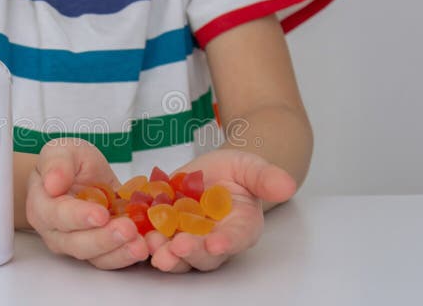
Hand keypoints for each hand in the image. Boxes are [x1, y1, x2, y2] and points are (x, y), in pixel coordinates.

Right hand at [26, 138, 149, 268]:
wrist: (80, 176)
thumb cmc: (68, 163)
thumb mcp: (62, 150)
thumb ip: (57, 163)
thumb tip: (52, 182)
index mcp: (43, 206)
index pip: (58, 216)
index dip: (79, 217)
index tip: (101, 214)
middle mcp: (58, 232)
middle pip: (78, 243)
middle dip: (104, 239)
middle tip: (128, 230)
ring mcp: (79, 244)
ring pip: (96, 256)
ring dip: (120, 252)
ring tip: (140, 245)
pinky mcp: (101, 250)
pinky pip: (113, 259)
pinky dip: (130, 256)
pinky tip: (146, 246)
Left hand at [146, 149, 296, 271]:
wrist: (213, 170)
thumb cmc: (237, 171)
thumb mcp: (252, 166)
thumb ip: (266, 177)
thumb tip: (287, 185)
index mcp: (242, 228)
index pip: (237, 240)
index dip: (227, 243)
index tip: (217, 244)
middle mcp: (215, 241)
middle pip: (204, 256)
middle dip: (191, 254)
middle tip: (178, 247)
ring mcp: (189, 239)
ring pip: (178, 256)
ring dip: (165, 252)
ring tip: (153, 244)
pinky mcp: (166, 232)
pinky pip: (155, 240)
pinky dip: (145, 238)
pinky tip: (135, 231)